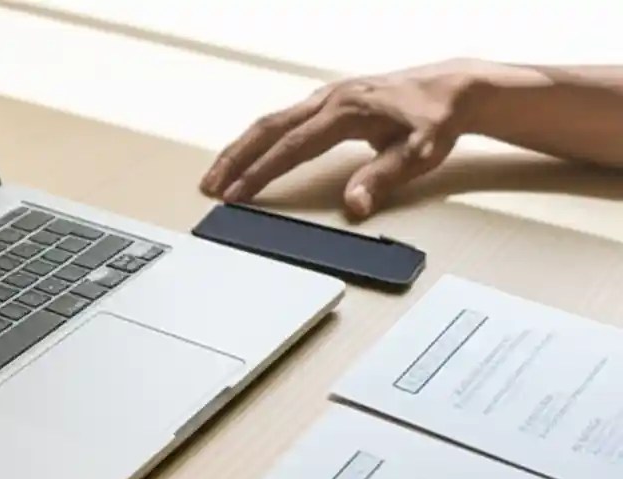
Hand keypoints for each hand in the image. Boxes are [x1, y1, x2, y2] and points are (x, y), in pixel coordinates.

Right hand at [200, 60, 488, 218]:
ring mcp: (325, 98)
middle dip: (234, 159)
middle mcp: (328, 99)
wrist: (453, 88)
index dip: (261, 173)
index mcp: (345, 111)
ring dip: (240, 149)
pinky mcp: (327, 101)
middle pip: (267, 128)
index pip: (291, 147)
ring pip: (269, 122)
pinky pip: (282, 119)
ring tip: (218, 175)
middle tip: (210, 186)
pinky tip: (247, 154)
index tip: (237, 195)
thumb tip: (354, 204)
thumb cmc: (437, 119)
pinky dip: (258, 139)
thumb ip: (383, 177)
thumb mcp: (420, 153)